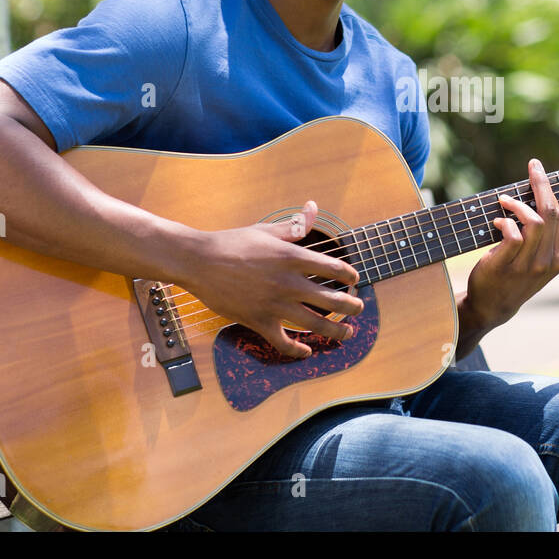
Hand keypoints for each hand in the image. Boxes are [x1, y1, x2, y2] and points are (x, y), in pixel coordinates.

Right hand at [180, 200, 362, 358]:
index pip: (334, 268)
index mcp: (292, 257)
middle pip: (332, 299)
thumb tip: (314, 207)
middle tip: (359, 309)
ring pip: (315, 324)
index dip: (350, 276)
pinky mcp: (258, 321)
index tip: (354, 280)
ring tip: (347, 333)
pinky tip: (307, 351)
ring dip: (336, 330)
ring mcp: (274, 304)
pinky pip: (283, 342)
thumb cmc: (233, 242)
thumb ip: (294, 224)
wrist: (199, 261)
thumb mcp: (266, 229)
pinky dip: (297, 350)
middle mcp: (288, 282)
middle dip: (352, 307)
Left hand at [462, 159, 558, 345]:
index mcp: (558, 258)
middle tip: (532, 167)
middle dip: (541, 185)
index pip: (558, 216)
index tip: (538, 170)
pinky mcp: (508, 266)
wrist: (491, 307)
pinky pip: (513, 234)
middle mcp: (548, 262)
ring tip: (504, 201)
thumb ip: (541, 236)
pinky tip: (497, 221)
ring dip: (517, 205)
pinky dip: (505, 222)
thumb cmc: (512, 276)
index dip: (548, 189)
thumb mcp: (535, 260)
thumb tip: (536, 195)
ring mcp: (529, 266)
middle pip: (549, 213)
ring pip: (533, 222)